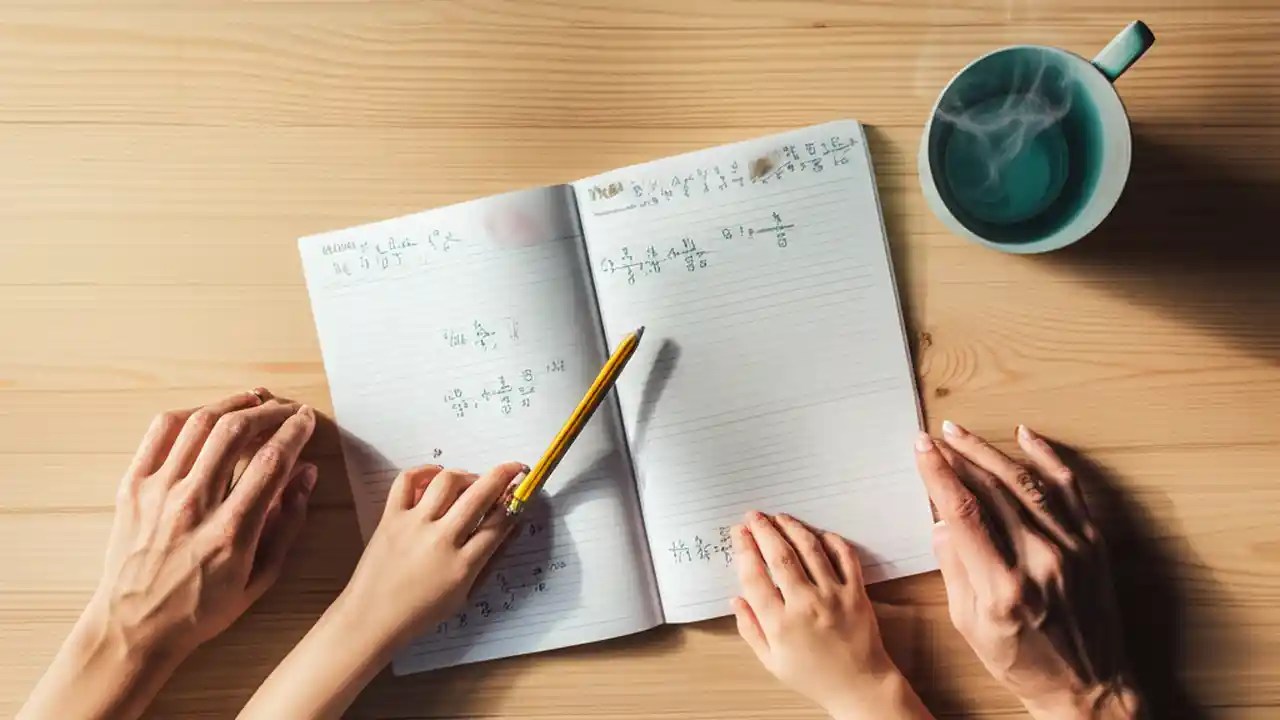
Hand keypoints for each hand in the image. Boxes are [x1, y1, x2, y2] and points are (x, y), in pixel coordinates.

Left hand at [21, 390, 317, 719]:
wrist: (133, 627)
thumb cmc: (200, 609)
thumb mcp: (260, 578)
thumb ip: (287, 523)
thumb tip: (306, 475)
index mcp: (231, 532)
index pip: (271, 461)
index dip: (294, 432)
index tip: (306, 421)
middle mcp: (193, 505)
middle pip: (235, 431)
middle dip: (269, 411)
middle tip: (285, 409)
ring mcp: (158, 492)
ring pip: (200, 423)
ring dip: (233, 403)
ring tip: (254, 399)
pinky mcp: (133, 487)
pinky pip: (160, 432)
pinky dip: (189, 414)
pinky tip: (208, 413)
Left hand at [335, 462, 526, 647]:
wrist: (371, 618)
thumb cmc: (420, 612)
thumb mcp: (463, 595)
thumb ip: (486, 561)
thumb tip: (508, 528)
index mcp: (462, 565)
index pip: (498, 524)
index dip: (515, 503)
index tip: (522, 491)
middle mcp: (440, 539)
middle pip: (479, 495)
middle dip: (502, 476)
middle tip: (513, 468)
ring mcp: (414, 524)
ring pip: (448, 481)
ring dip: (466, 475)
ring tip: (471, 481)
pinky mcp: (391, 517)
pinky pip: (407, 480)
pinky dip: (424, 471)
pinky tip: (436, 476)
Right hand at [731, 512, 932, 719]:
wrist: (859, 686)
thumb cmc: (813, 676)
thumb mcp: (771, 661)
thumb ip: (750, 629)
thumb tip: (736, 599)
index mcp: (780, 625)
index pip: (755, 577)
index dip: (744, 549)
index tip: (738, 533)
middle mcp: (806, 605)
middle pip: (779, 556)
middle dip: (763, 531)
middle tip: (754, 516)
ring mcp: (834, 596)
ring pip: (810, 549)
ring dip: (792, 528)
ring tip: (779, 517)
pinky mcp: (857, 592)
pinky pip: (844, 556)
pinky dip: (830, 540)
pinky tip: (817, 533)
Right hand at [917, 422, 1141, 719]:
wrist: (1089, 688)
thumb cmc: (1025, 663)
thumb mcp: (970, 625)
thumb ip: (954, 569)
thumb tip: (942, 523)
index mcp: (1003, 587)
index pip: (964, 512)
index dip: (938, 474)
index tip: (922, 450)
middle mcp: (1040, 561)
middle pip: (992, 489)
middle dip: (959, 456)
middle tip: (936, 437)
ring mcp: (1072, 548)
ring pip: (1026, 481)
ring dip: (991, 451)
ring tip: (964, 434)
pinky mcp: (1093, 543)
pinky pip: (1069, 488)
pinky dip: (1046, 457)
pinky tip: (1025, 436)